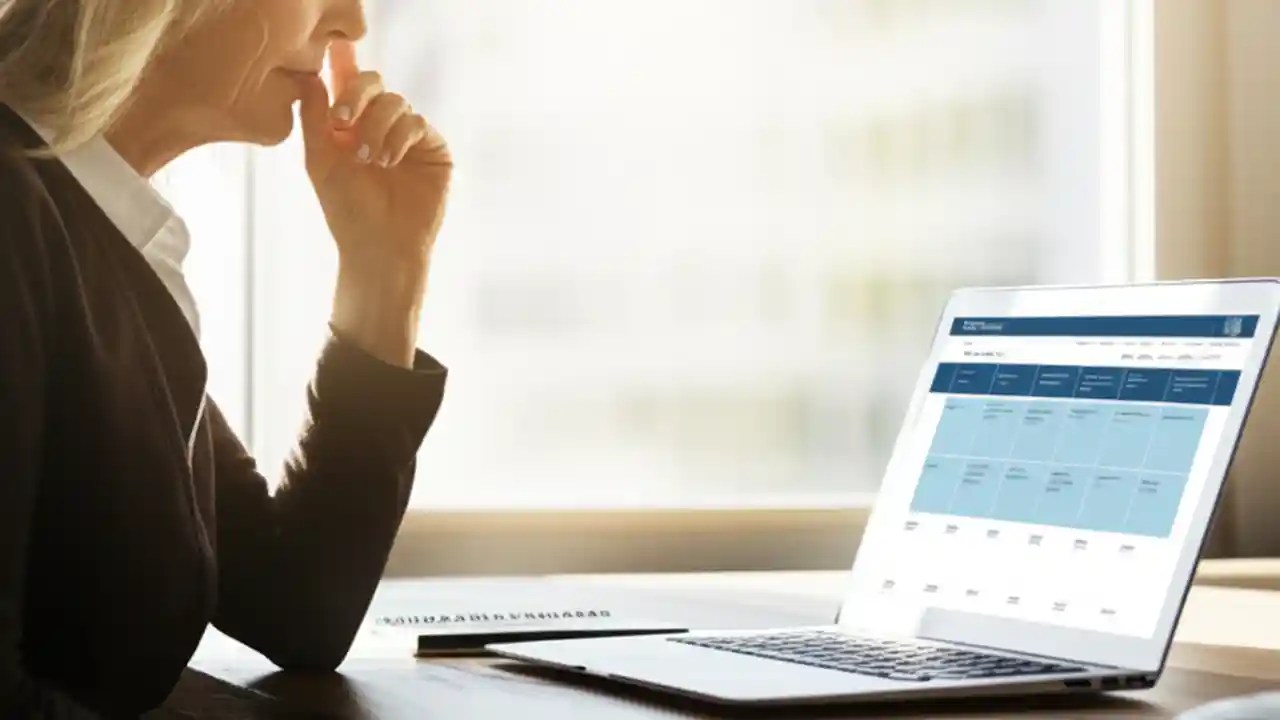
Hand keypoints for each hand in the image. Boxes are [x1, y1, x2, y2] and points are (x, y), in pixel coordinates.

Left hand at [299, 40, 451, 266]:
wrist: (380, 246)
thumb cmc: (347, 210)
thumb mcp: (320, 160)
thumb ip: (315, 117)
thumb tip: (309, 76)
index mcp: (351, 124)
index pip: (347, 82)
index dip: (343, 61)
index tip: (336, 50)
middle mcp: (380, 124)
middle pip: (374, 82)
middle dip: (357, 94)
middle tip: (342, 118)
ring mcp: (408, 135)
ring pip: (396, 102)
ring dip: (377, 126)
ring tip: (368, 159)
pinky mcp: (433, 149)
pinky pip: (417, 123)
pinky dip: (399, 137)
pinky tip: (388, 161)